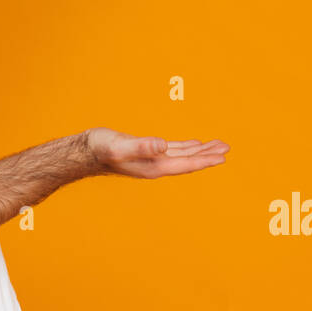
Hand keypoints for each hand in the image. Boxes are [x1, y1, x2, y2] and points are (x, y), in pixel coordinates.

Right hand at [85, 127, 229, 178]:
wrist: (85, 152)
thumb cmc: (101, 149)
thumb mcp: (121, 146)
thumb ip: (142, 146)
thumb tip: (163, 145)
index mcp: (154, 167)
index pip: (185, 163)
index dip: (205, 159)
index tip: (222, 156)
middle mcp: (156, 166)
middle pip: (188, 161)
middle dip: (207, 155)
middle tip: (226, 148)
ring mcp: (152, 160)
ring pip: (182, 155)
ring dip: (199, 150)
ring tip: (216, 145)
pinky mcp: (147, 153)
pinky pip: (172, 150)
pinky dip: (185, 147)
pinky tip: (192, 143)